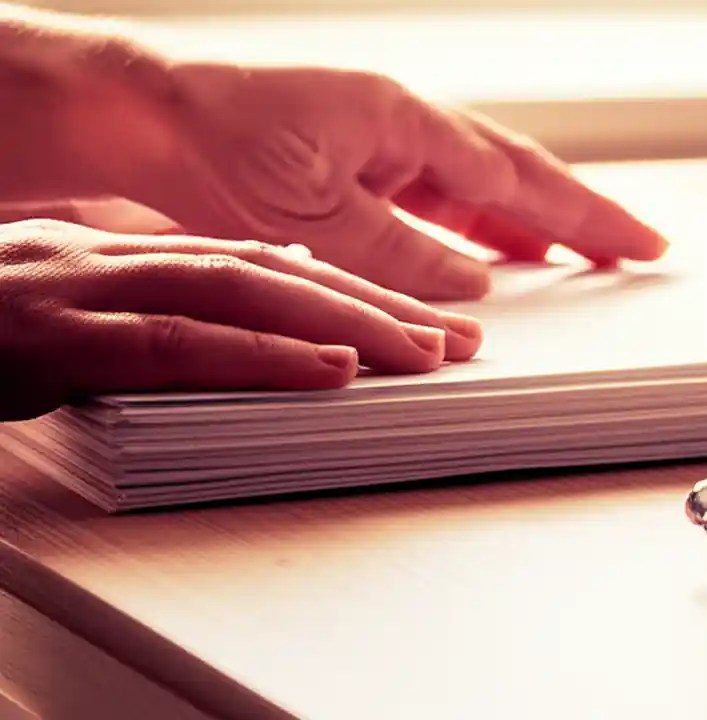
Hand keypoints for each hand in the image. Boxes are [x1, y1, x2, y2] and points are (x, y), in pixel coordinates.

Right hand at [0, 219, 482, 420]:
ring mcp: (77, 290)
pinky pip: (173, 341)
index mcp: (114, 251)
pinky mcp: (50, 337)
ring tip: (422, 351)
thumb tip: (236, 338)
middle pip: (269, 266)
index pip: (255, 258)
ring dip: (341, 320)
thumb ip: (142, 321)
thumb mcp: (59, 320)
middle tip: (454, 339)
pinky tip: (329, 370)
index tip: (416, 319)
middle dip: (370, 303)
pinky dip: (260, 354)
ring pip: (237, 289)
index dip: (345, 287)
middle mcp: (105, 256)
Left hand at [94, 61, 668, 299]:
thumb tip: (476, 284)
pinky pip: (438, 200)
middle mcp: (405, 124)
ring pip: (482, 187)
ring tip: (585, 258)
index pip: (514, 178)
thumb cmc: (212, 143)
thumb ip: (401, 251)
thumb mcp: (311, 213)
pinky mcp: (360, 165)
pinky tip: (496, 255)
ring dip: (536, 222)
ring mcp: (385, 143)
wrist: (142, 116)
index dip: (582, 214)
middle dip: (582, 212)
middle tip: (641, 245)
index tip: (637, 242)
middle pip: (517, 173)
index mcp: (404, 120)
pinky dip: (477, 230)